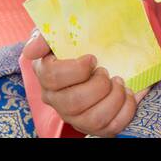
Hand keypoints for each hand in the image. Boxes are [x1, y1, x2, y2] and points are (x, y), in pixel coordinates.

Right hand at [23, 30, 144, 136]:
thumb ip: (44, 36)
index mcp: (46, 76)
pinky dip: (126, 110)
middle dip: (98, 85)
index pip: (52, 78)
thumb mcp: (58, 32)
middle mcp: (57, 100)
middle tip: (106, 71)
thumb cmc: (75, 43)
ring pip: (93, 119)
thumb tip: (31, 51)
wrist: (95, 55)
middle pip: (74, 102)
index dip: (77, 69)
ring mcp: (76, 117)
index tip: (92, 58)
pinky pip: (111, 128)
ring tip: (119, 82)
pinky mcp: (95, 126)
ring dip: (114, 98)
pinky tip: (129, 94)